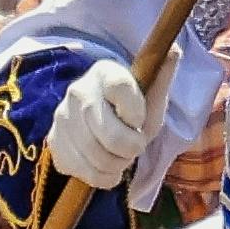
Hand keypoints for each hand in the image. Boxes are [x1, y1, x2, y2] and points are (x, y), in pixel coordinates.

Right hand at [47, 59, 148, 191]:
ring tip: (122, 156)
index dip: (136, 112)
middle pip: (111, 135)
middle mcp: (78, 91)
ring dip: (118, 165)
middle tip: (135, 145)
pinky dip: (103, 177)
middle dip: (131, 147)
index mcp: (105, 72)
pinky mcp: (54, 143)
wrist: (99, 122)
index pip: (122, 90)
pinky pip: (84, 172)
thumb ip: (161, 77)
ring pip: (97, 158)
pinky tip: (107, 166)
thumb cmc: (131, 108)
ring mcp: (62, 118)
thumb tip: (175, 51)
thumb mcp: (150, 95)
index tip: (139, 119)